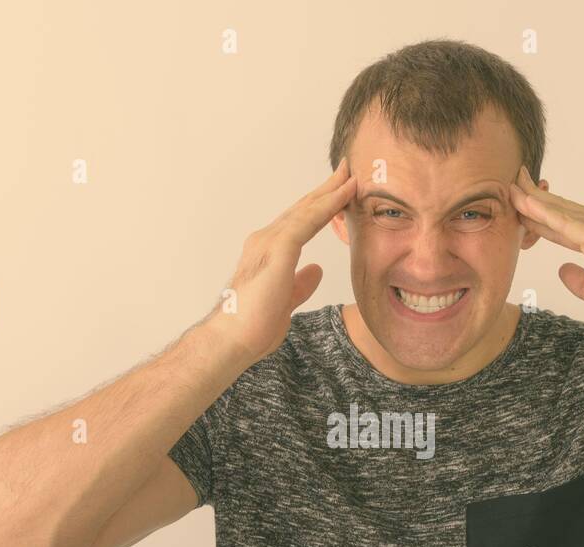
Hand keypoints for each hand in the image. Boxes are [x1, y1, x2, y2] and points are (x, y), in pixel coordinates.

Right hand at [215, 159, 356, 363]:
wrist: (232, 338)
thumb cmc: (252, 326)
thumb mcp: (286, 301)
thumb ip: (301, 283)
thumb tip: (316, 270)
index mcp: (268, 253)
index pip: (299, 223)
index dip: (320, 206)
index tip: (339, 192)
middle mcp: (266, 240)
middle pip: (302, 208)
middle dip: (326, 189)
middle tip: (346, 169)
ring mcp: (269, 242)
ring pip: (306, 210)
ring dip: (330, 192)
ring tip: (350, 175)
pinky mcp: (277, 249)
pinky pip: (307, 221)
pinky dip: (327, 206)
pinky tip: (344, 195)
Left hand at [508, 166, 583, 353]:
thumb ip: (582, 281)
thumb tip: (563, 269)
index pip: (572, 224)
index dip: (546, 214)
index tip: (523, 206)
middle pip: (567, 211)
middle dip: (538, 198)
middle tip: (513, 183)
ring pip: (566, 213)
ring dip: (537, 201)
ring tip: (512, 189)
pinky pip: (570, 225)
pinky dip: (547, 214)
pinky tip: (527, 206)